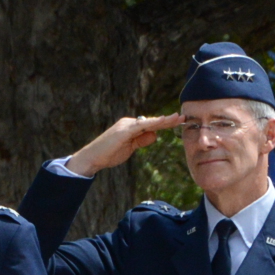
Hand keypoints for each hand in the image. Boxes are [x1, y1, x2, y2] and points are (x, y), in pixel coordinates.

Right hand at [61, 114, 181, 177]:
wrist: (93, 158)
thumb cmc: (109, 154)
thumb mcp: (130, 148)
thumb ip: (142, 141)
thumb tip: (155, 135)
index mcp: (131, 127)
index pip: (151, 124)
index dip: (164, 123)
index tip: (178, 121)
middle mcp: (129, 123)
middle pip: (152, 121)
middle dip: (168, 120)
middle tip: (182, 117)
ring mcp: (126, 125)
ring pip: (148, 122)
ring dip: (163, 120)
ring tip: (176, 118)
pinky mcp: (124, 131)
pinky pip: (141, 126)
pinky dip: (152, 123)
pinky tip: (162, 121)